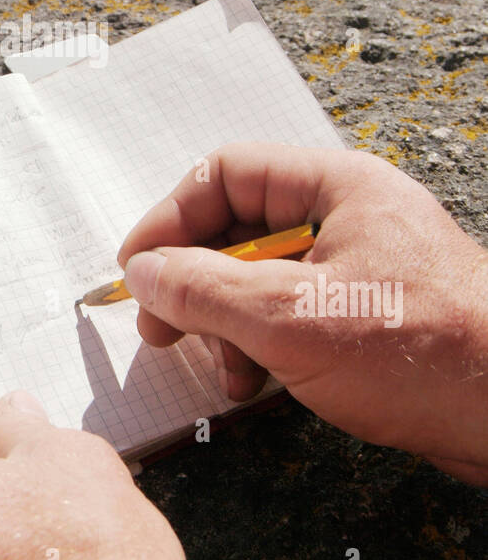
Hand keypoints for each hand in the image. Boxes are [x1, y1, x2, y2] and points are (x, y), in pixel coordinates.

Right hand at [118, 143, 487, 484]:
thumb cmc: (421, 352)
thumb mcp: (291, 319)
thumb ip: (206, 290)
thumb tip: (145, 273)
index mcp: (335, 186)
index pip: (227, 174)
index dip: (172, 219)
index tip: (138, 271)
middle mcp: (347, 215)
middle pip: (240, 227)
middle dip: (195, 282)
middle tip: (161, 330)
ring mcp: (360, 266)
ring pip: (262, 278)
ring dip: (227, 324)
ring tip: (222, 371)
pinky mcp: (369, 316)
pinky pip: (293, 314)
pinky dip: (262, 346)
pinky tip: (255, 385)